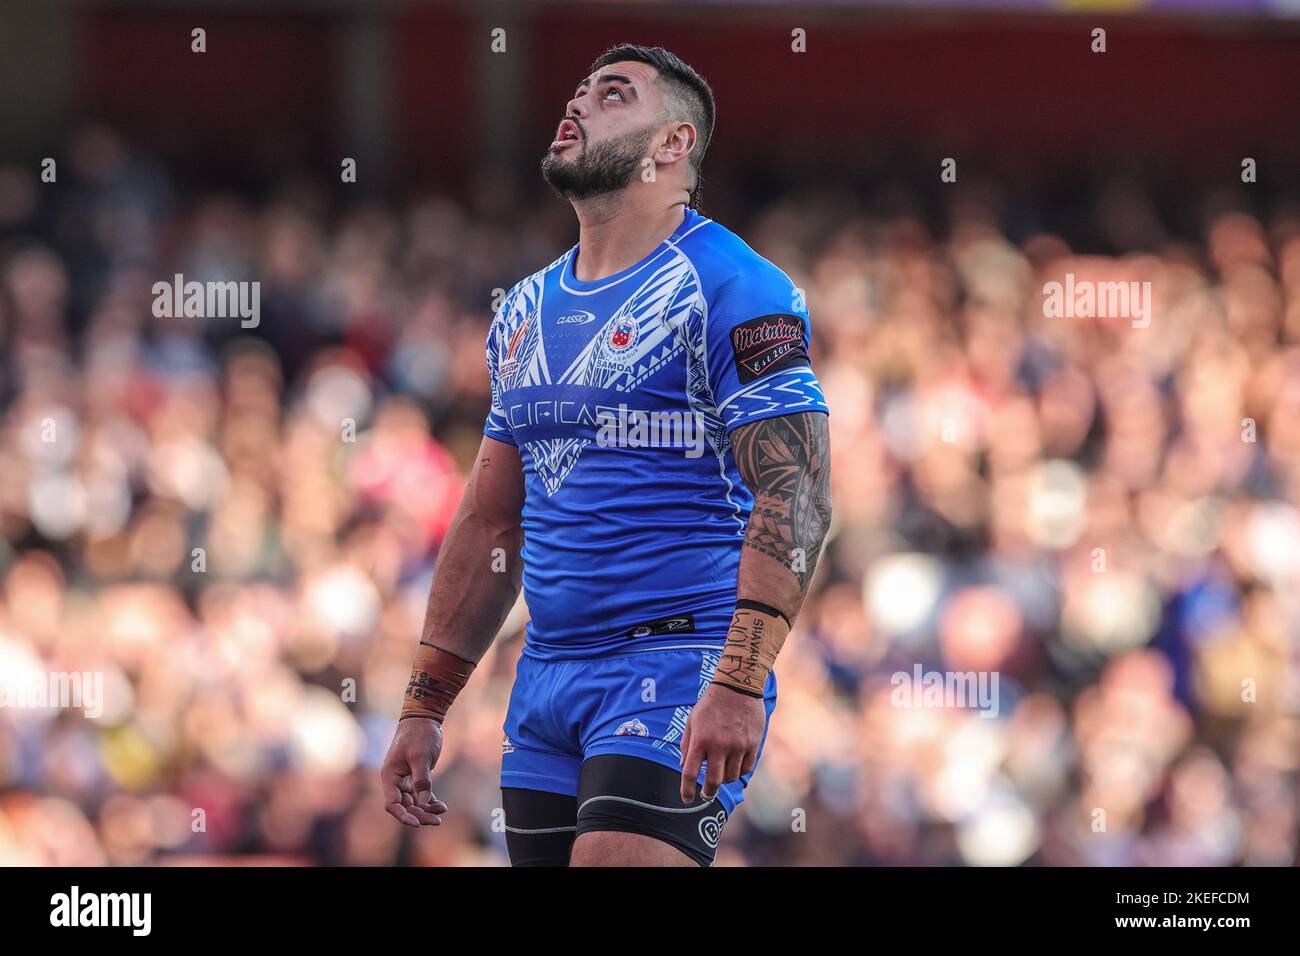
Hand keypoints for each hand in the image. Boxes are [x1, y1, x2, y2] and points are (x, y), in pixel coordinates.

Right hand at [381, 717, 448, 827]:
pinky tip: (441, 807)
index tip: (417, 823)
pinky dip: (430, 801)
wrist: (424, 719)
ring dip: (426, 810)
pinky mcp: (417, 776)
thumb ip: (421, 779)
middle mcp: (395, 781)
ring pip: (414, 802)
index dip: (403, 815)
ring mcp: (406, 779)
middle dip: (419, 815)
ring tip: (441, 813)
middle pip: (404, 806)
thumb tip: (423, 802)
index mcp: (390, 776)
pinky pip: (421, 794)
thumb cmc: (419, 735)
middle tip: (436, 821)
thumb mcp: (421, 756)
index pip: (392, 804)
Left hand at [679, 683, 764, 803]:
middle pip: (714, 781)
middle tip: (706, 794)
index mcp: (700, 740)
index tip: (687, 799)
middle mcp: (719, 745)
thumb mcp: (692, 720)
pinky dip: (739, 771)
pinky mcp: (753, 744)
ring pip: (731, 777)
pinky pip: (746, 768)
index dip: (686, 790)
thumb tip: (683, 765)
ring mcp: (738, 746)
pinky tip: (735, 764)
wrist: (738, 686)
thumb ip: (686, 743)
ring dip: (725, 779)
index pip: (690, 773)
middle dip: (708, 792)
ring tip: (721, 772)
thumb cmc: (711, 703)